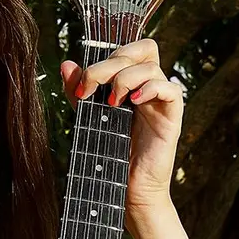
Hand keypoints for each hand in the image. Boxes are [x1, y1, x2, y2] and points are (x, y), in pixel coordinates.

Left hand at [60, 39, 182, 212]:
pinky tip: (133, 102)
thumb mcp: (88, 117)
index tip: (82, 85)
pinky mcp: (172, 116)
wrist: (125, 189)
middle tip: (91, 87)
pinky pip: (170, 88)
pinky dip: (150, 88)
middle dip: (110, 63)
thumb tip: (67, 64)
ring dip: (125, 78)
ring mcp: (161, 100)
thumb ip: (79, 91)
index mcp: (131, 83)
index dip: (104, 56)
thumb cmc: (108, 154)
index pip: (127, 50)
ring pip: (151, 66)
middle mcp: (148, 87)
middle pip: (141, 49)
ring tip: (112, 102)